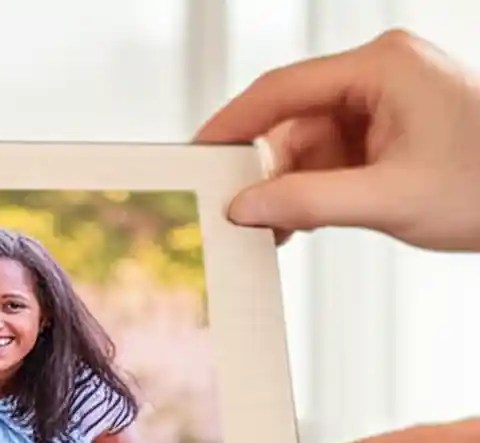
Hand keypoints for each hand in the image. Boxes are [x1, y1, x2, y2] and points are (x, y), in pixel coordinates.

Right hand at [195, 29, 479, 251]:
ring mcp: (387, 100)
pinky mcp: (392, 127)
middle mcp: (381, 73)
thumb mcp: (389, 199)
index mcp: (382, 67)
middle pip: (292, 117)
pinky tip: (299, 220)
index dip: (231, 125)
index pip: (281, 89)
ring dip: (289, 185)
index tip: (195, 156)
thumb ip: (307, 203)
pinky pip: (334, 153)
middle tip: (233, 210)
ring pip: (310, 140)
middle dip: (263, 168)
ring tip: (273, 229)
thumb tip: (244, 207)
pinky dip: (314, 186)